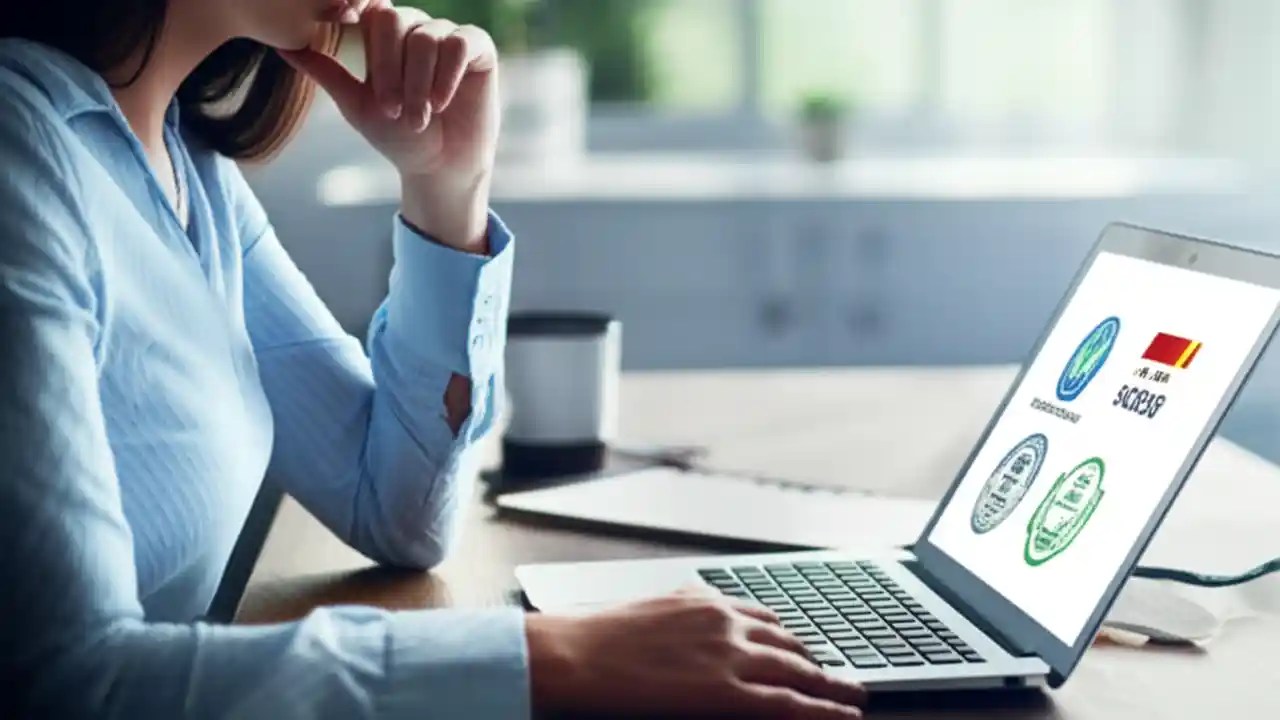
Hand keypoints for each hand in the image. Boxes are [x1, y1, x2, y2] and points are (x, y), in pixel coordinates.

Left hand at [281, 1, 498, 251]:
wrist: (440, 167)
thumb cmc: (399, 137)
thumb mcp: (356, 105)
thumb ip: (325, 73)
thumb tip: (282, 47)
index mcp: (388, 37)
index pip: (371, 13)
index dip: (362, 20)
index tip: (350, 32)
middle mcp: (419, 29)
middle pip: (395, 21)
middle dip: (388, 69)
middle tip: (391, 110)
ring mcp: (449, 36)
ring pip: (426, 38)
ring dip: (417, 83)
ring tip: (419, 118)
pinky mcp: (480, 49)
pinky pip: (460, 44)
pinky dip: (447, 74)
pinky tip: (441, 102)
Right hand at [527, 592, 867, 718]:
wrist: (577, 654)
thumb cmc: (599, 636)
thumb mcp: (652, 607)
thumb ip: (686, 610)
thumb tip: (703, 609)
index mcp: (708, 601)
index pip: (766, 618)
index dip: (792, 639)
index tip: (806, 650)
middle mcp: (727, 622)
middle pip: (790, 645)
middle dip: (818, 663)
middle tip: (839, 678)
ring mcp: (730, 656)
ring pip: (799, 672)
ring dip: (832, 686)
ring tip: (853, 698)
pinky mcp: (727, 693)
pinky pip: (789, 704)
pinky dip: (822, 711)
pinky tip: (843, 717)